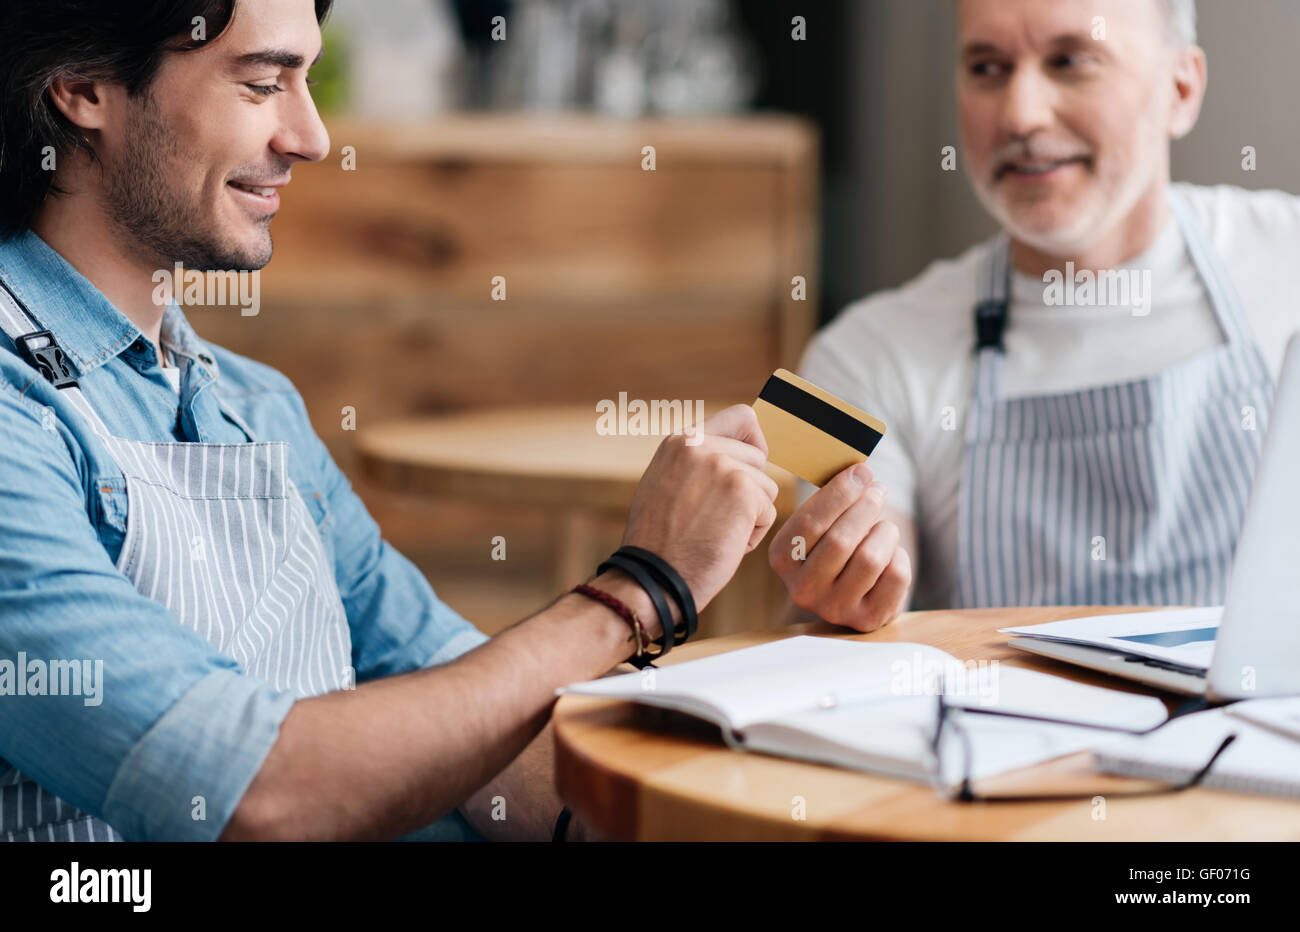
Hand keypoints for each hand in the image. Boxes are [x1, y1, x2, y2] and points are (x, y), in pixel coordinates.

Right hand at [621, 404, 778, 608]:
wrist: (651, 578)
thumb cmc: (660, 544)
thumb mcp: (667, 485)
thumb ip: (698, 464)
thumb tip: (743, 455)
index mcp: (680, 441)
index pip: (742, 417)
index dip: (755, 442)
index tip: (751, 466)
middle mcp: (700, 445)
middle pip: (758, 458)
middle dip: (749, 491)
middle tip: (717, 519)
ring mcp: (722, 466)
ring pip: (766, 488)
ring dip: (750, 516)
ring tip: (714, 534)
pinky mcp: (742, 492)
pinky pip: (768, 513)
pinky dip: (752, 535)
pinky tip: (722, 545)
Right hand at [768, 462, 911, 632]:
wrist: (850, 591)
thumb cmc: (835, 543)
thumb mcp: (821, 522)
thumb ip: (833, 498)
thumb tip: (861, 474)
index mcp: (782, 558)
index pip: (809, 522)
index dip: (840, 493)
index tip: (862, 471)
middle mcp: (801, 588)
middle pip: (841, 540)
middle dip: (866, 507)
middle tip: (878, 490)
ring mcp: (833, 608)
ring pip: (871, 558)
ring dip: (885, 532)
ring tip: (884, 527)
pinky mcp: (866, 620)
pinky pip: (895, 576)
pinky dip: (899, 555)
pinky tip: (890, 555)